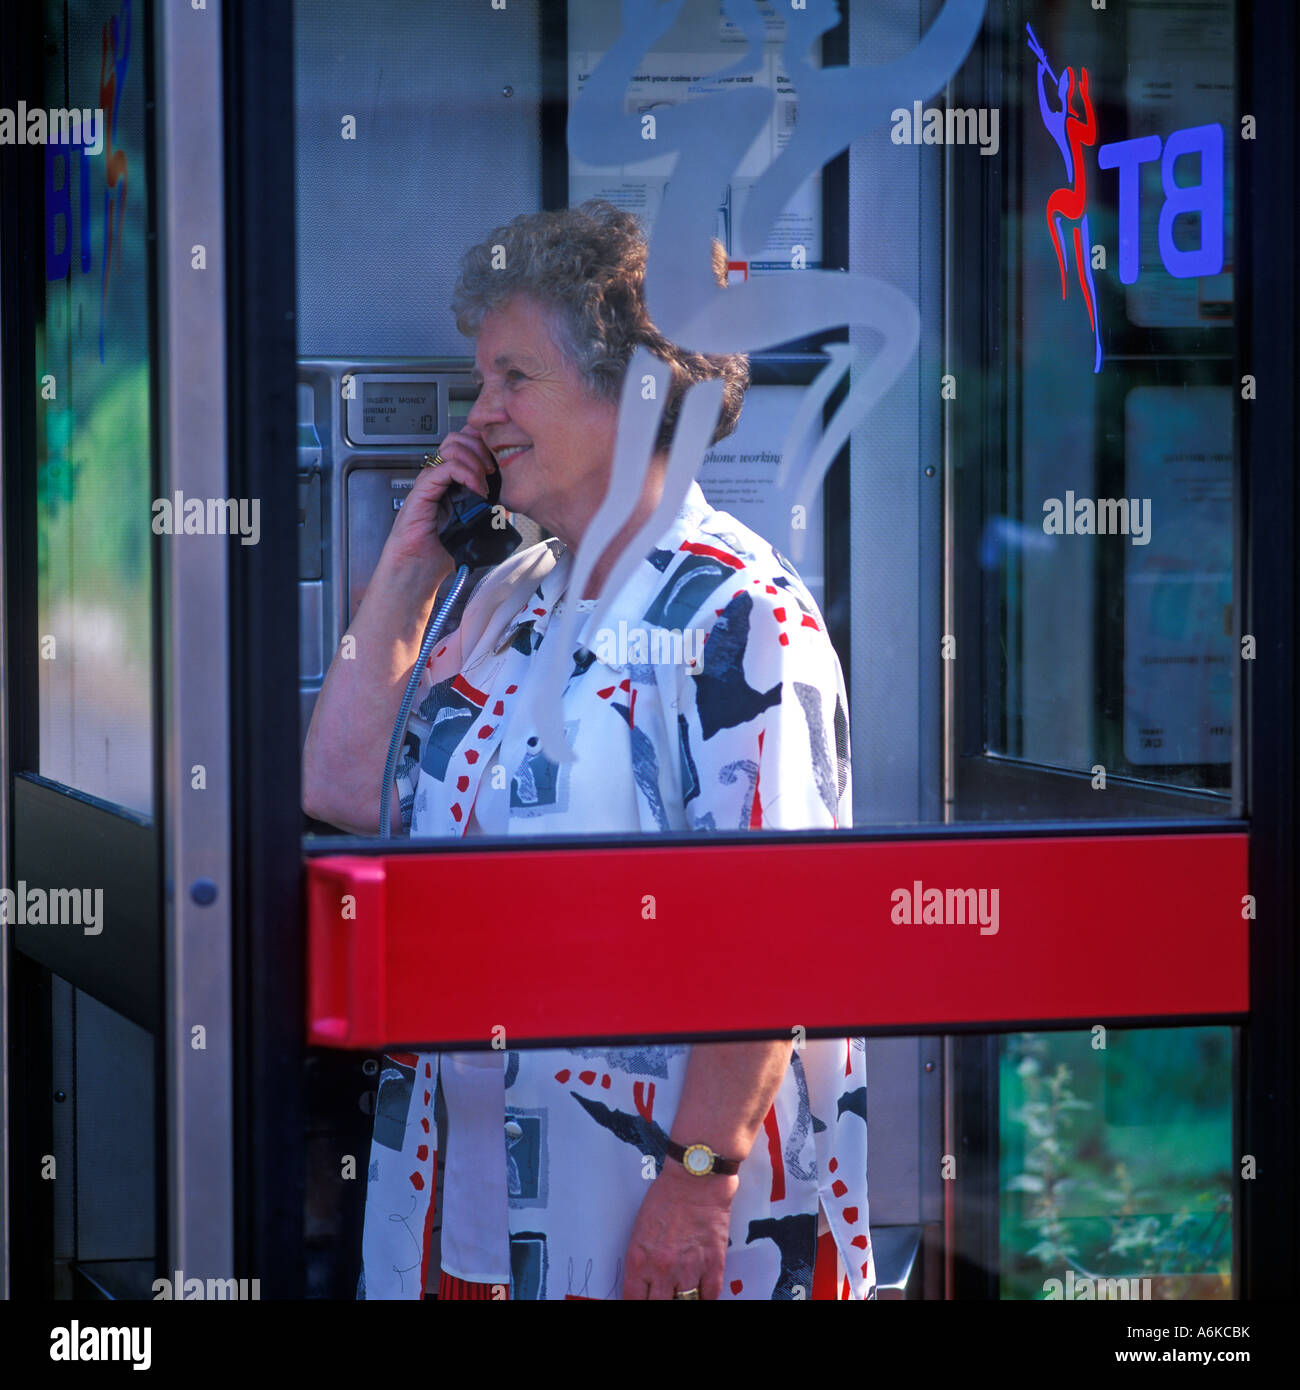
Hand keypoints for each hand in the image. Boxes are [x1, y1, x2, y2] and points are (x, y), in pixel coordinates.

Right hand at [385, 424, 495, 571]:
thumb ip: (491, 509)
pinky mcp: (422, 490)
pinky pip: (444, 468)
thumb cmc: (441, 550)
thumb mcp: (477, 526)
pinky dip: (465, 473)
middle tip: (494, 469)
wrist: (417, 569)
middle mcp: (439, 475)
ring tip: (485, 482)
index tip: (502, 454)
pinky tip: (476, 489)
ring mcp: (430, 481)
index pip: (467, 442)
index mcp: (452, 479)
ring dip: (475, 459)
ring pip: (452, 446)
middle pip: (459, 436)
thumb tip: (511, 500)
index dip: (485, 440)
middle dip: (482, 446)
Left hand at [621, 1161, 737, 1298]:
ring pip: (686, 1304)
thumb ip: (641, 1259)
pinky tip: (701, 1292)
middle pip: (659, 1307)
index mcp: (639, 1259)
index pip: (633, 1300)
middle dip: (661, 1303)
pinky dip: (705, 1297)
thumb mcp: (640, 1228)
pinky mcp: (714, 1264)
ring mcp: (689, 1269)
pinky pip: (710, 1296)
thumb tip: (644, 1282)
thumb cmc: (666, 1196)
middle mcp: (662, 1269)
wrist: (696, 1178)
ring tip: (682, 1292)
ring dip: (684, 1299)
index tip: (643, 1301)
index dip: (638, 1304)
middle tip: (665, 1295)